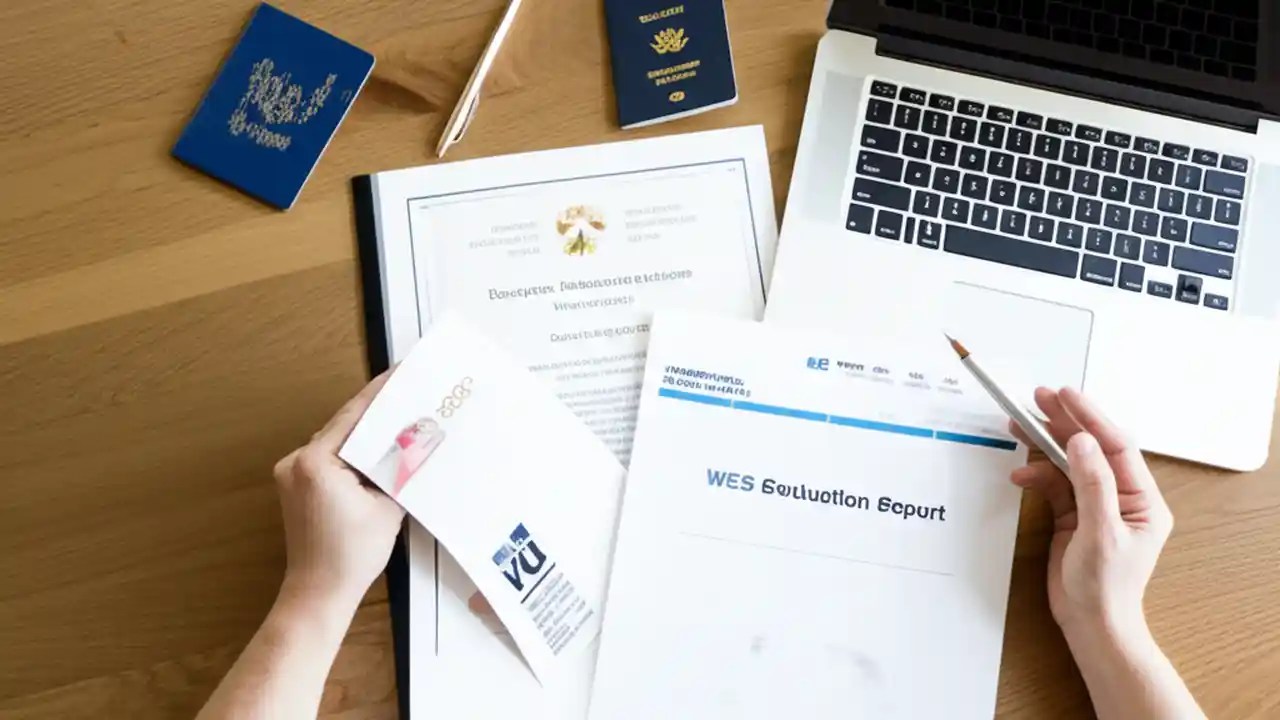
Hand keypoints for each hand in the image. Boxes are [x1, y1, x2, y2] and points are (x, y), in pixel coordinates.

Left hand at [272, 372, 405, 611]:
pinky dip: (351, 452)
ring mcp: (291, 473)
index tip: (400, 373)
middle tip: (406, 394)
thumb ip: (399, 468)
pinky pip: (327, 457)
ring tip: (397, 421)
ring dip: (364, 434)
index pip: (354, 416)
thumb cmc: (350, 556)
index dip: (381, 393)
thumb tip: (416, 442)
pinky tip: (375, 451)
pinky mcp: (294, 484)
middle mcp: (296, 461)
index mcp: (316, 462)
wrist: (318, 593)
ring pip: (336, 440)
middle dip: (376, 413)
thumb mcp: (388, 505)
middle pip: (344, 425)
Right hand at [1008, 387, 1172, 641]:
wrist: (1091, 625)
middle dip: (1065, 421)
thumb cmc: (1106, 588)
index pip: (1116, 446)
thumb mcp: (1101, 533)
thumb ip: (1092, 484)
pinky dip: (1036, 474)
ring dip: (1045, 443)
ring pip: (1069, 462)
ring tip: (1019, 422)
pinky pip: (1054, 484)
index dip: (1091, 417)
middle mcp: (1122, 497)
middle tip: (1038, 396)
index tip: (1065, 395)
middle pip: (1092, 448)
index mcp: (1142, 499)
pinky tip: (1019, 473)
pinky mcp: (1073, 516)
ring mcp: (1096, 505)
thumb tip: (1082, 441)